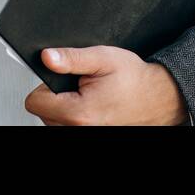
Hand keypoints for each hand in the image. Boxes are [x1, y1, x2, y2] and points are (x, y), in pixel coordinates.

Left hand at [24, 46, 187, 124]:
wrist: (159, 97)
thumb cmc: (134, 80)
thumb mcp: (102, 58)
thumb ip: (71, 58)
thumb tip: (47, 57)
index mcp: (79, 113)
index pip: (35, 102)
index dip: (45, 85)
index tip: (62, 78)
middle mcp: (81, 130)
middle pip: (43, 113)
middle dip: (55, 96)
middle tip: (79, 86)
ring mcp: (87, 136)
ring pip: (54, 121)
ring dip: (63, 107)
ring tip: (86, 95)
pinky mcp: (92, 136)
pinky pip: (68, 126)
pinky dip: (74, 116)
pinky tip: (89, 106)